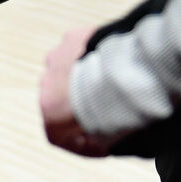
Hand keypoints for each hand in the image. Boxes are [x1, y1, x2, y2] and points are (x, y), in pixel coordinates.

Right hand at [39, 26, 109, 156]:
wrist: (133, 66)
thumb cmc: (121, 103)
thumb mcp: (110, 138)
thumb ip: (99, 142)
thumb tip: (104, 144)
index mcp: (51, 111)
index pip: (56, 134)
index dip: (79, 144)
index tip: (101, 145)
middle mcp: (46, 83)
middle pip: (60, 98)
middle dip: (79, 105)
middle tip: (108, 108)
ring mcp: (57, 58)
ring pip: (67, 71)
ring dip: (82, 78)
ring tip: (110, 80)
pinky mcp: (72, 37)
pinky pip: (78, 49)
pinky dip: (91, 56)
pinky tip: (112, 60)